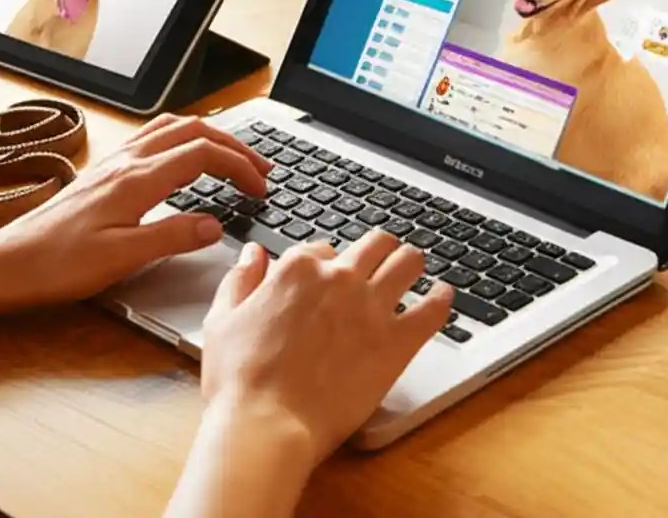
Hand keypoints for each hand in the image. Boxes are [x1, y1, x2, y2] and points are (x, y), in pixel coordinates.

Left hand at [0, 113, 271, 306]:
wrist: (8, 263)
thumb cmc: (57, 264)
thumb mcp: (123, 258)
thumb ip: (173, 237)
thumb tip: (216, 226)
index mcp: (136, 180)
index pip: (203, 154)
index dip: (240, 166)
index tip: (260, 189)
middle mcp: (126, 162)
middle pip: (193, 132)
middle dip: (234, 146)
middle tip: (261, 170)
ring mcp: (113, 163)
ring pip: (171, 128)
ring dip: (209, 138)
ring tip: (233, 158)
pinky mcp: (103, 172)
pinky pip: (151, 139)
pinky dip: (182, 141)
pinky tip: (185, 160)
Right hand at [200, 231, 453, 466]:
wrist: (266, 424)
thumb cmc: (240, 381)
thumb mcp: (223, 319)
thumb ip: (241, 279)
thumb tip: (253, 253)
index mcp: (298, 270)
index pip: (322, 248)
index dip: (325, 263)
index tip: (327, 279)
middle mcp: (340, 279)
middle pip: (373, 244)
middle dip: (377, 249)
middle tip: (380, 260)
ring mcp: (372, 308)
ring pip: (408, 262)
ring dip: (411, 262)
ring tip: (413, 268)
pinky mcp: (397, 342)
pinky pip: (434, 309)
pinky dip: (442, 298)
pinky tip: (443, 296)